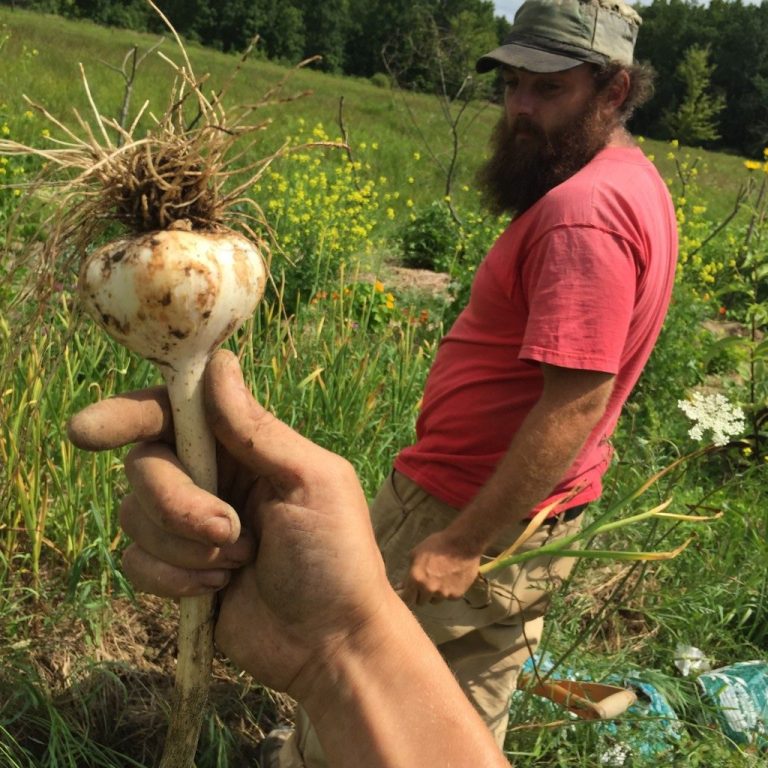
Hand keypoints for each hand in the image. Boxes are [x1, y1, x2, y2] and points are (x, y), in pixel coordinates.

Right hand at [68, 350, 390, 696]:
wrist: (330, 641)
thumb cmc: (336, 555)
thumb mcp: (312, 482)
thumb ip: (259, 430)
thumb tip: (218, 365)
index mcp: (244, 446)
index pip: (174, 411)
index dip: (128, 414)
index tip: (89, 431)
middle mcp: (210, 476)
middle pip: (145, 464)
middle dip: (176, 502)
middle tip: (228, 530)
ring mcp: (188, 525)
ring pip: (134, 514)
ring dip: (185, 547)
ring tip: (240, 563)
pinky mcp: (173, 570)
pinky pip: (135, 562)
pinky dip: (174, 580)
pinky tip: (219, 591)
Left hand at [401, 530, 481, 604]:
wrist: (463, 543)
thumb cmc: (437, 544)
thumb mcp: (416, 553)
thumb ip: (409, 571)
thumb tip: (402, 586)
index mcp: (416, 579)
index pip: (407, 599)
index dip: (407, 596)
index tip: (410, 592)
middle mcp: (429, 589)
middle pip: (421, 602)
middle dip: (421, 594)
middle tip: (427, 582)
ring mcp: (444, 593)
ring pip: (435, 600)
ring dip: (435, 593)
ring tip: (441, 578)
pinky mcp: (456, 595)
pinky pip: (449, 597)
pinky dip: (449, 591)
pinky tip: (452, 579)